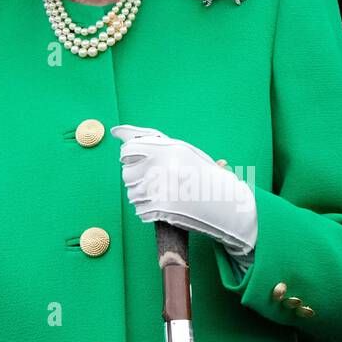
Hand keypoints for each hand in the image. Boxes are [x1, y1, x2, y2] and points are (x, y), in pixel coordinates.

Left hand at [111, 124, 257, 257]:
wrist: (226, 204)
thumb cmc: (200, 173)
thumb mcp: (178, 150)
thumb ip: (146, 138)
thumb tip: (115, 131)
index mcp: (167, 148)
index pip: (127, 151)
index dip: (130, 157)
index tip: (137, 161)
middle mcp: (162, 166)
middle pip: (127, 174)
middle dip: (136, 178)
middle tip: (155, 180)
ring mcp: (161, 188)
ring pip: (132, 194)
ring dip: (142, 195)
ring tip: (161, 193)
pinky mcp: (161, 209)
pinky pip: (140, 211)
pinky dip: (147, 211)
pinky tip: (162, 206)